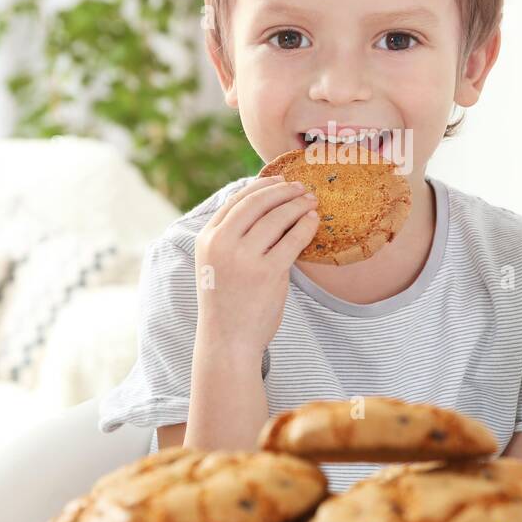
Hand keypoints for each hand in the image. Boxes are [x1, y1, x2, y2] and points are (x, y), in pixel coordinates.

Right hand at [193, 175, 319, 364]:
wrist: (228, 341)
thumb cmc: (227, 302)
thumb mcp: (217, 264)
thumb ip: (233, 238)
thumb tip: (267, 208)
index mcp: (207, 239)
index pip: (235, 201)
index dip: (260, 186)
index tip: (279, 181)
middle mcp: (222, 244)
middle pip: (257, 203)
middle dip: (282, 190)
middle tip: (302, 187)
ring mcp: (244, 258)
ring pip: (277, 218)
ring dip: (297, 205)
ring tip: (311, 201)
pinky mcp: (267, 273)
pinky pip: (293, 240)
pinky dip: (306, 226)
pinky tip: (314, 220)